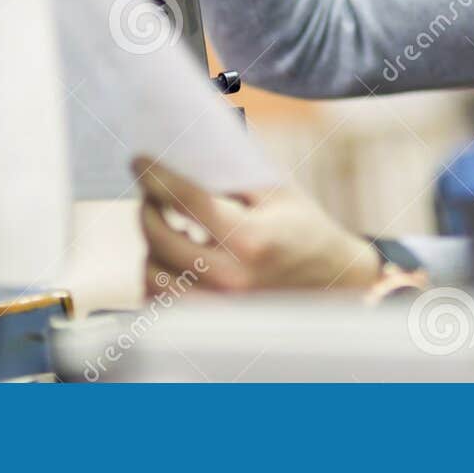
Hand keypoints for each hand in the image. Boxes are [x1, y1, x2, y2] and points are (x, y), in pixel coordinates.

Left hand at [133, 156, 381, 297]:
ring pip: (153, 275)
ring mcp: (221, 308)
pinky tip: (171, 260)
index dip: (157, 175)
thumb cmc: (304, 230)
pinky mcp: (212, 325)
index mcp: (252, 239)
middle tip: (151, 194)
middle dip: (148, 208)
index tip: (139, 161)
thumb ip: (232, 173)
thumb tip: (183, 149)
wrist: (334, 282)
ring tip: (164, 227)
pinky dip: (158, 278)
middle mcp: (233, 278)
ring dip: (151, 246)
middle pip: (160, 238)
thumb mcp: (277, 191)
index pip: (187, 200)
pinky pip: (161, 305)